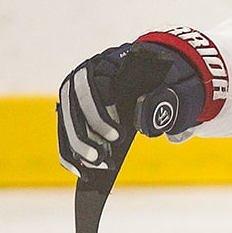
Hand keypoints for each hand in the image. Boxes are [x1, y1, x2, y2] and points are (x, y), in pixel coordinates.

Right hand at [56, 41, 203, 175]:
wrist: (151, 73)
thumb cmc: (160, 80)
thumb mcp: (167, 85)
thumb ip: (165, 103)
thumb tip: (164, 132)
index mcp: (109, 62)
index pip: (95, 86)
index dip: (100, 114)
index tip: (118, 137)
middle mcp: (85, 74)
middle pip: (74, 104)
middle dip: (84, 135)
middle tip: (101, 158)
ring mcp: (75, 92)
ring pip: (66, 120)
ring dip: (77, 146)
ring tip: (95, 166)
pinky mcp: (72, 111)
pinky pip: (64, 132)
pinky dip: (70, 153)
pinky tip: (82, 171)